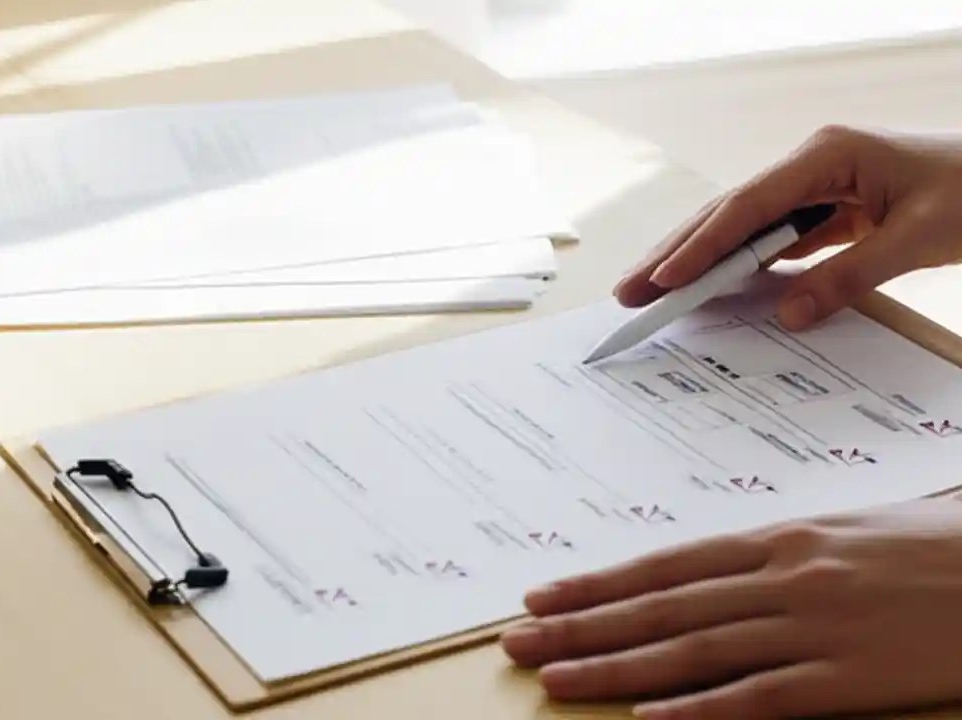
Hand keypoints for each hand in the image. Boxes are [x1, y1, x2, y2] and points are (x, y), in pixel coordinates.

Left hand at [500, 499, 961, 718]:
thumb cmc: (936, 547)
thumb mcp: (847, 534)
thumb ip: (776, 556)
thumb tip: (708, 577)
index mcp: (781, 539)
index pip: (666, 565)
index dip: (598, 584)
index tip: (541, 596)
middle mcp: (785, 577)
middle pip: (663, 607)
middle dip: (583, 626)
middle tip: (518, 641)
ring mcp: (818, 627)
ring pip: (696, 651)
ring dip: (618, 667)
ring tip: (557, 679)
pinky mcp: (857, 677)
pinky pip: (767, 698)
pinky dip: (706, 710)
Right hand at [615, 126, 961, 329]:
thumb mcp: (922, 238)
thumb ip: (853, 276)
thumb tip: (790, 315)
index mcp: (827, 154)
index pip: (748, 206)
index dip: (701, 245)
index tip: (664, 280)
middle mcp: (811, 163)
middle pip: (728, 211)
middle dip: (676, 251)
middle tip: (628, 290)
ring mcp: (817, 184)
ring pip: (742, 225)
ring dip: (698, 259)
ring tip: (653, 290)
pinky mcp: (829, 207)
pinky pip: (771, 238)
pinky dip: (738, 263)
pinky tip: (711, 285)